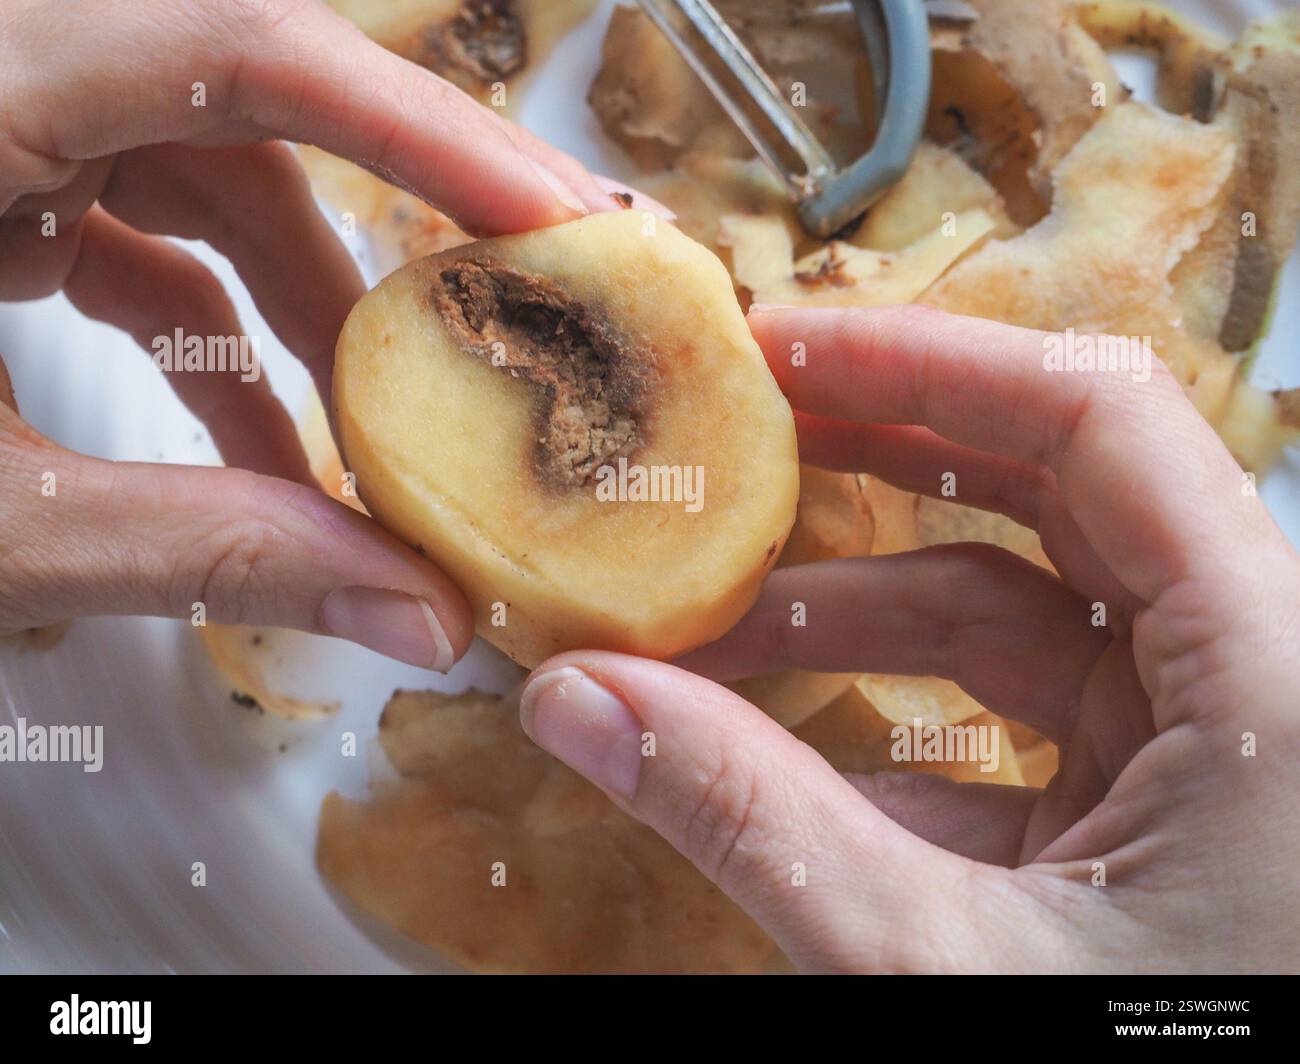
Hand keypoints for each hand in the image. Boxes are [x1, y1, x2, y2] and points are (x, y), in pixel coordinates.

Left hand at [0, 0, 624, 661]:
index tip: (562, 217)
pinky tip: (270, 442)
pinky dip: (221, 330)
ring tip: (398, 429)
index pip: (249, 50)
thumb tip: (414, 614)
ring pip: (208, 173)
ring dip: (311, 306)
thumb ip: (214, 556)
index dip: (428, 131)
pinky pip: (141, 229)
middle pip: (256, 105)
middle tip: (535, 300)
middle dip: (403, 222)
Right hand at [517, 305, 1299, 972]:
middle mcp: (1249, 678)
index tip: (776, 351)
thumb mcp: (944, 968)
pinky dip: (883, 716)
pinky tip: (767, 736)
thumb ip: (754, 827)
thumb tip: (575, 703)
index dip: (930, 358)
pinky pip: (1000, 716)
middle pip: (1054, 489)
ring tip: (701, 623)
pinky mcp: (1141, 809)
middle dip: (878, 456)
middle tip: (729, 433)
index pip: (1104, 424)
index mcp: (1267, 674)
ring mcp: (1192, 744)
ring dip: (849, 608)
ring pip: (1012, 609)